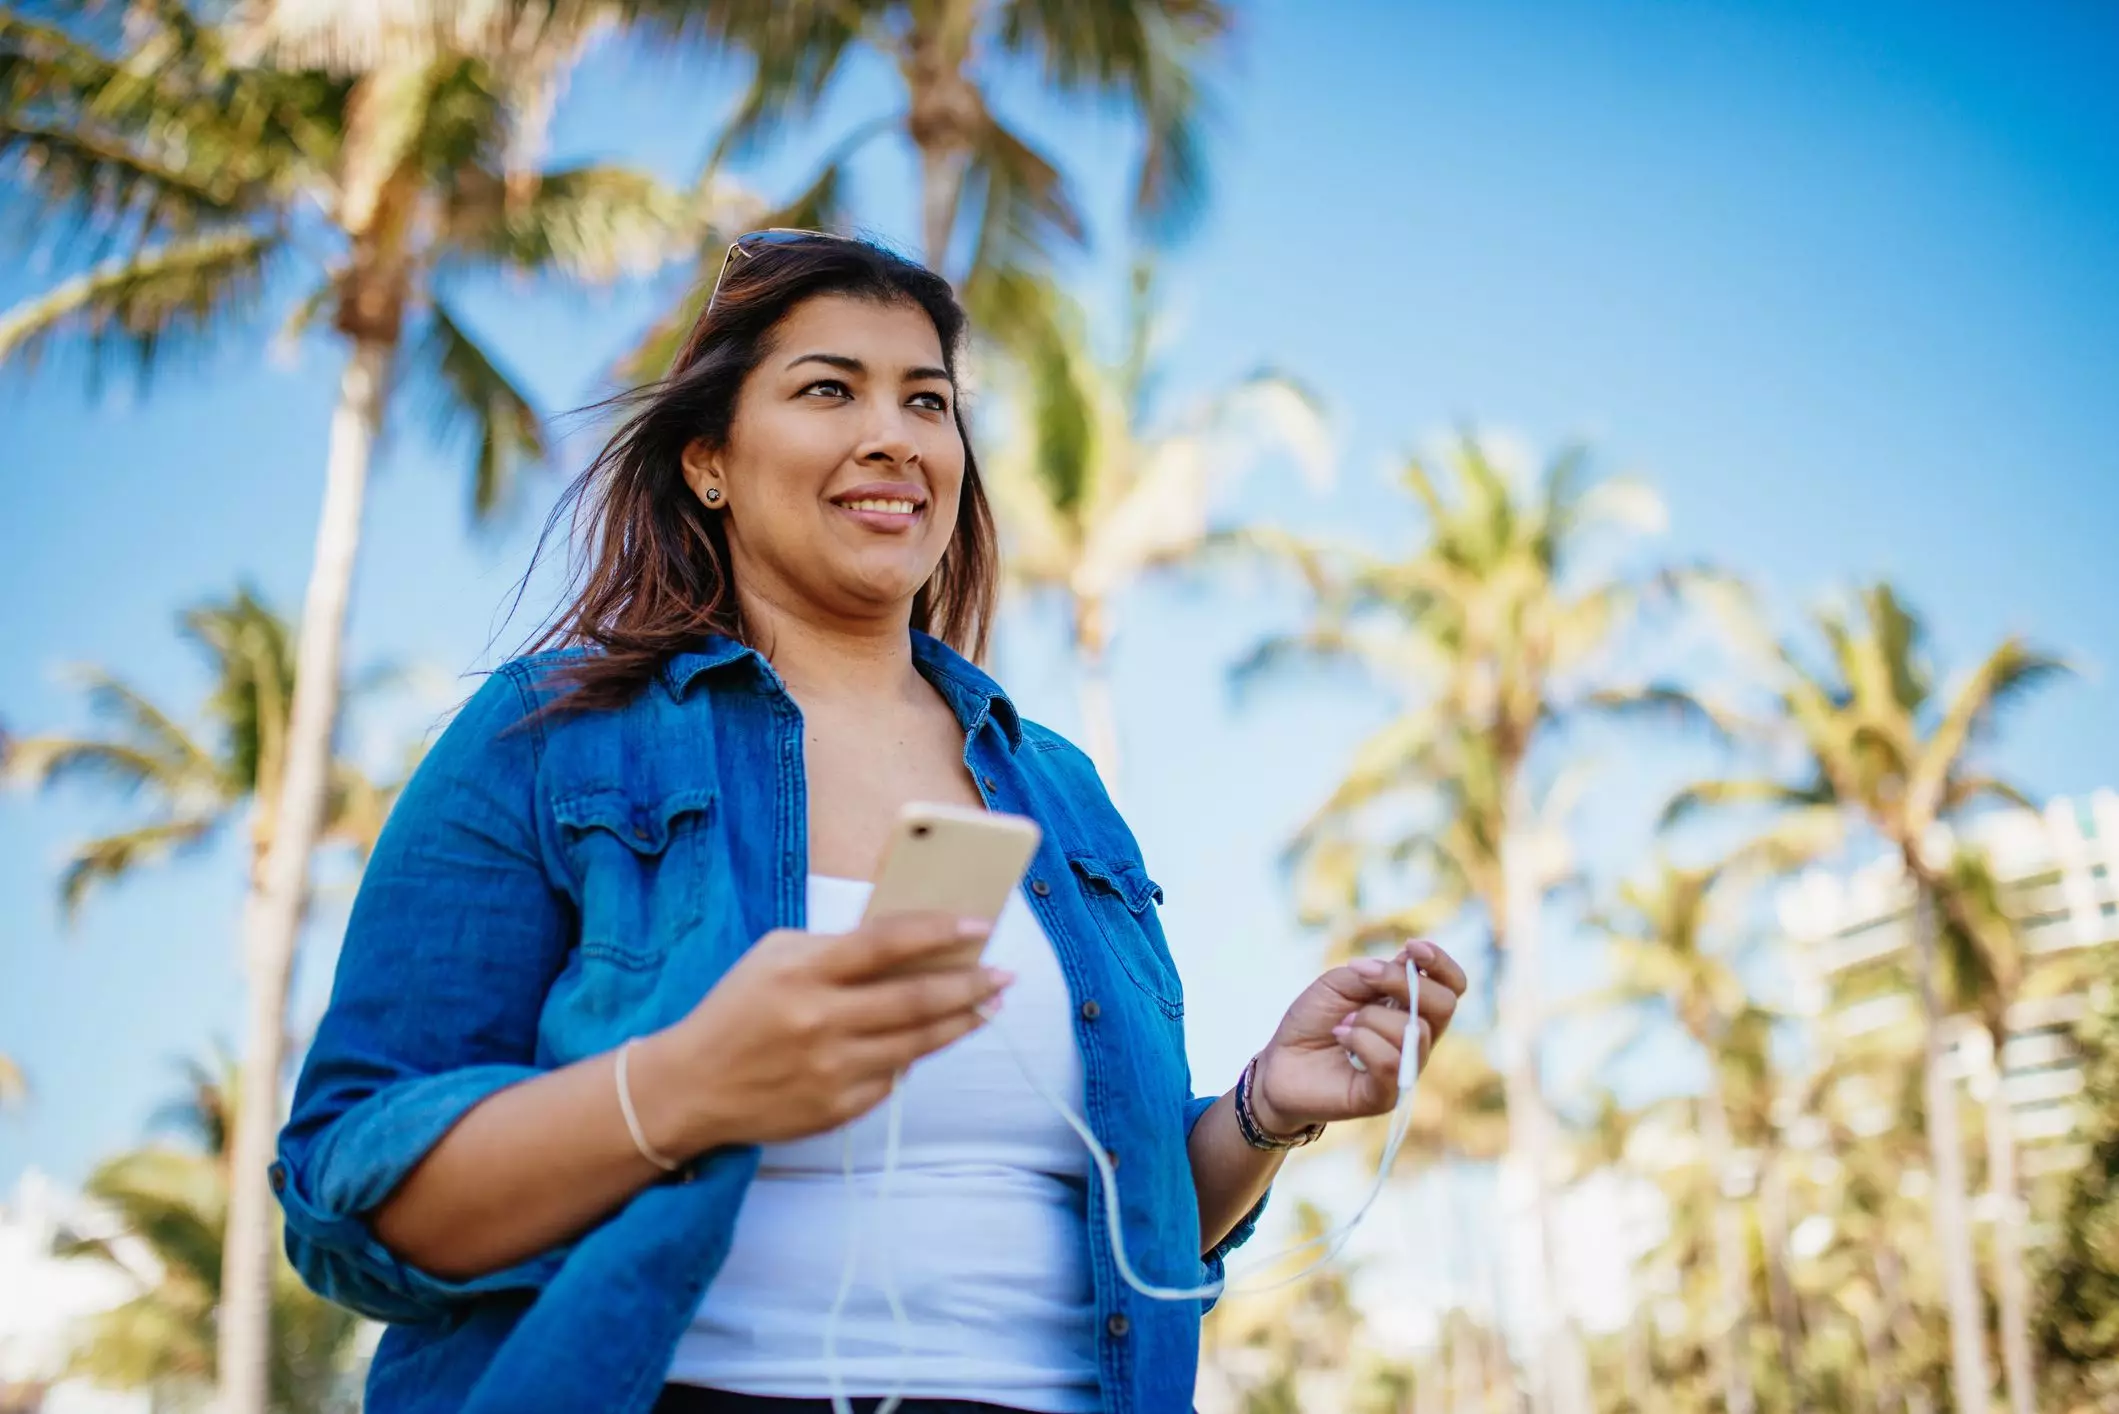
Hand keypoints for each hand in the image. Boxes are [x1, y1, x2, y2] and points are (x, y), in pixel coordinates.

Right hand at [633, 912, 1011, 1154]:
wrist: (691, 1086)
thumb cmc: (739, 1008)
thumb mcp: (776, 956)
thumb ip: (838, 947)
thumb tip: (910, 945)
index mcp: (804, 970)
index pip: (887, 943)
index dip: (940, 932)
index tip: (981, 927)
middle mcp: (821, 1020)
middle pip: (917, 999)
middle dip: (971, 985)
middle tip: (1004, 976)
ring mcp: (831, 1070)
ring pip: (918, 1045)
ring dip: (961, 1023)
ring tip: (989, 1006)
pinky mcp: (837, 1108)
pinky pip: (891, 1080)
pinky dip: (912, 1058)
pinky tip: (924, 1042)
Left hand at [1248, 939, 1468, 1137]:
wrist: (1280, 1062)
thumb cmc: (1313, 1021)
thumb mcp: (1339, 984)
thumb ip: (1375, 973)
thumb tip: (1408, 963)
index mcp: (1411, 1007)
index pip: (1452, 986)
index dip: (1441, 963)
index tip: (1412, 946)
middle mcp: (1416, 1038)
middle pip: (1444, 1005)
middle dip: (1402, 983)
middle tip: (1363, 979)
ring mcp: (1404, 1068)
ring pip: (1413, 1032)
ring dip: (1370, 1017)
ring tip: (1343, 1022)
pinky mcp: (1385, 1095)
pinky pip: (1390, 1062)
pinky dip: (1361, 1040)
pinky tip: (1342, 1037)